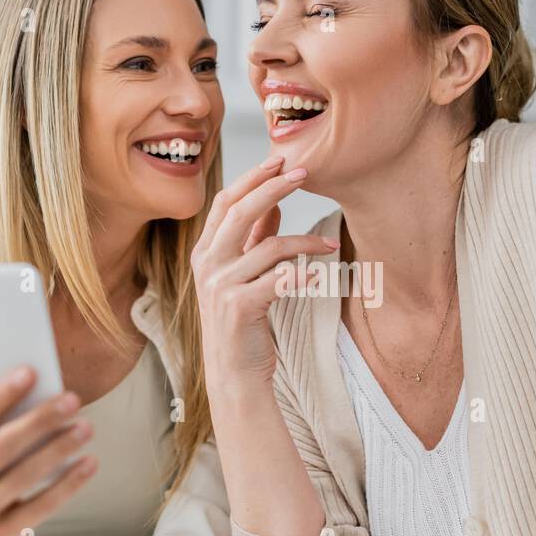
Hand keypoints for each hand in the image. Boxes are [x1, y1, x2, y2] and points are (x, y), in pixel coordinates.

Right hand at [0, 366, 98, 535]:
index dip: (0, 395)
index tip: (31, 372)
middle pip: (1, 447)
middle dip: (40, 420)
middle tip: (72, 399)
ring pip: (24, 476)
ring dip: (59, 448)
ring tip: (85, 427)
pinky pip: (43, 506)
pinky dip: (69, 483)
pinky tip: (89, 462)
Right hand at [191, 154, 337, 391]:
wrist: (235, 375)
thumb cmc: (243, 325)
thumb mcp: (244, 277)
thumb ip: (254, 240)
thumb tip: (273, 204)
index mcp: (205, 253)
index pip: (225, 202)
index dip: (251, 178)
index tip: (280, 161)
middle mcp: (208, 266)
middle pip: (240, 211)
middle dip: (274, 187)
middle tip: (304, 173)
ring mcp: (221, 286)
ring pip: (270, 247)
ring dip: (306, 241)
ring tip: (330, 243)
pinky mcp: (240, 307)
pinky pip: (281, 279)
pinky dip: (304, 274)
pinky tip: (319, 274)